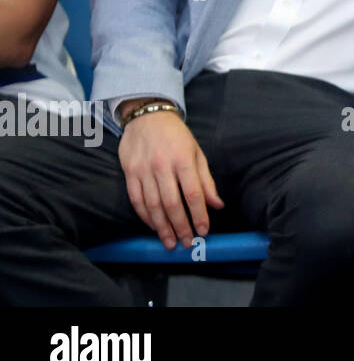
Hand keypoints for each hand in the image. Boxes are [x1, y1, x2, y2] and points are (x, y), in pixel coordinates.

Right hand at [118, 108, 223, 248]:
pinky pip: (136, 200)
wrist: (148, 116)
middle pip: (172, 204)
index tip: (204, 231)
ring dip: (162, 227)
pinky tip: (154, 226)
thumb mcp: (197, 153)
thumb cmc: (177, 136)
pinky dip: (145, 216)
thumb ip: (206, 180)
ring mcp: (143, 170)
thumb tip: (217, 205)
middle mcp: (162, 166)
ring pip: (152, 206)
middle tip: (187, 243)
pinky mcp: (129, 172)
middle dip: (181, 227)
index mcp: (183, 160)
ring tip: (170, 242)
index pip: (193, 194)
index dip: (199, 215)